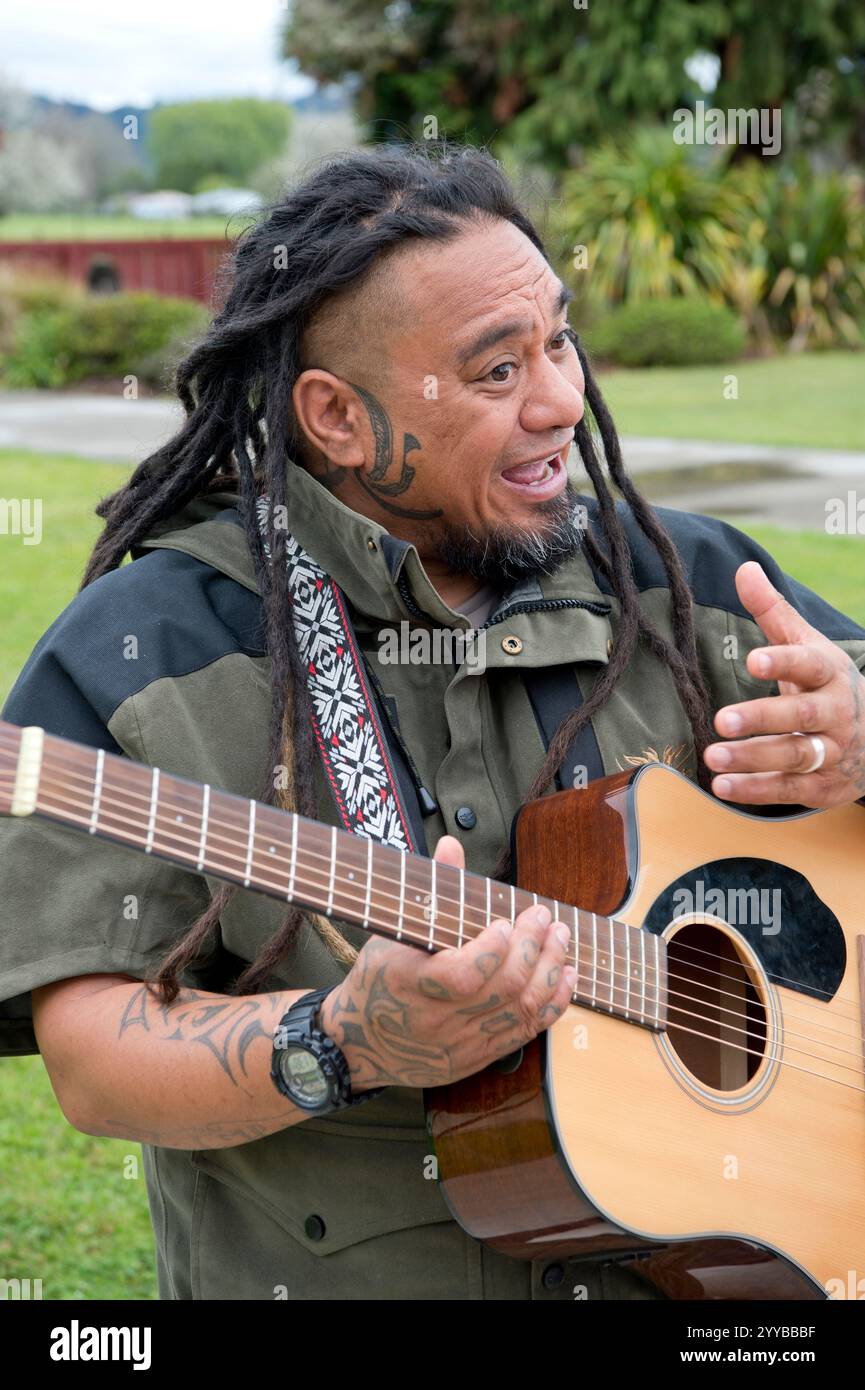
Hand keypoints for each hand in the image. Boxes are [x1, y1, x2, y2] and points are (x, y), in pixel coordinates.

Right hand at [319, 834, 576, 1090]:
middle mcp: (437, 1020)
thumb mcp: (393, 933)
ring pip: (520, 1010)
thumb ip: (430, 890)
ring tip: (560, 939)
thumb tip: (452, 843)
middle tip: (543, 918)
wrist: (361, 1044)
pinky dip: (553, 1003)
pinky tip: (564, 976)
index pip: (462, 975)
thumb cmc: (377, 979)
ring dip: (549, 970)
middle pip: (502, 989)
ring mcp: (461, 1044)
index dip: (492, 949)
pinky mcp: (478, 1058)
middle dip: (532, 948)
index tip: (503, 922)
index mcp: (409, 986)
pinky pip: (526, 1032)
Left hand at [703, 561, 864, 806]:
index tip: (754, 661)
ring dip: (754, 759)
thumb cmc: (825, 685)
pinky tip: (723, 786)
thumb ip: (772, 612)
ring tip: (713, 756)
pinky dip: (758, 790)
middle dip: (762, 718)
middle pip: (801, 715)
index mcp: (829, 674)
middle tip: (722, 719)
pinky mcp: (824, 786)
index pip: (809, 664)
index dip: (783, 662)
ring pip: (797, 756)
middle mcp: (835, 713)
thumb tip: (744, 568)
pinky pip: (791, 789)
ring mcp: (832, 752)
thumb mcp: (807, 645)